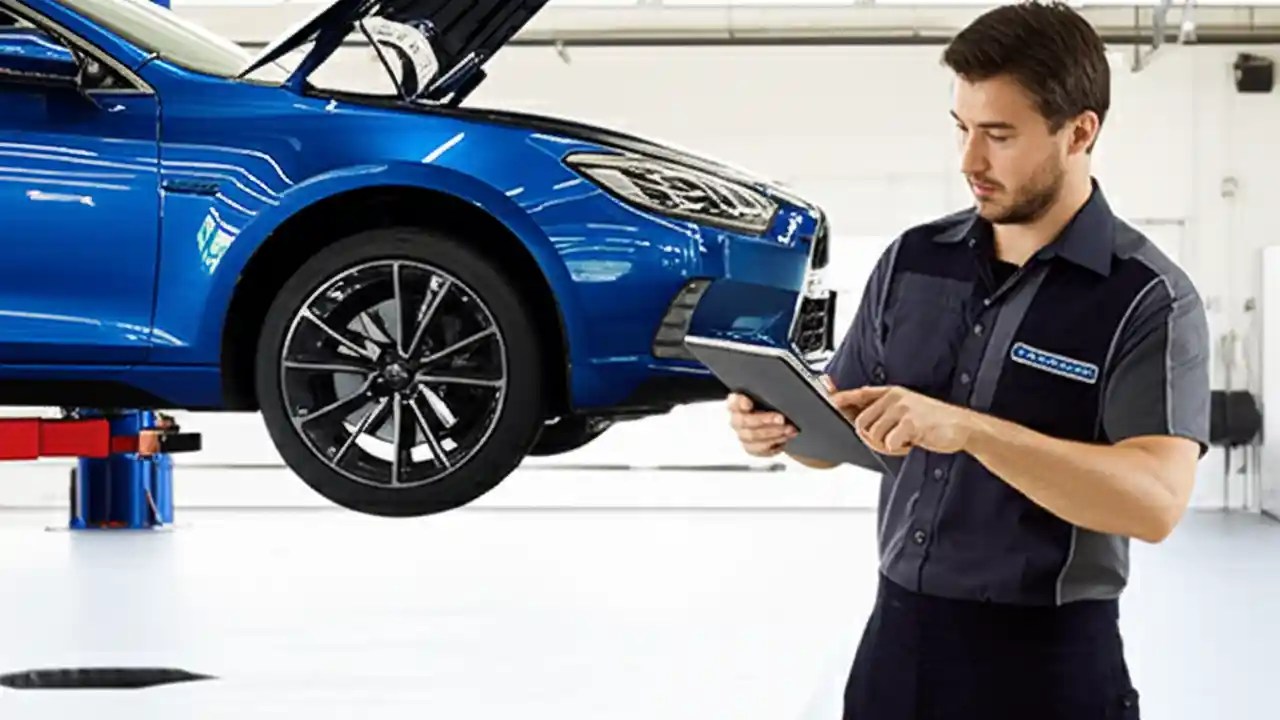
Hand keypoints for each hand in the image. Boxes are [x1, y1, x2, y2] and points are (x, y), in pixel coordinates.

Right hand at [726, 392, 796, 456]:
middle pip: (744, 422)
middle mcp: (737, 420)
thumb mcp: (769, 396)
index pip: (733, 401)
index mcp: (737, 403)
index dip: (739, 402)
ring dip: (773, 434)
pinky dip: (773, 445)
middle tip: (781, 419)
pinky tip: (783, 439)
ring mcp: (743, 436)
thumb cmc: (770, 406)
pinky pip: (759, 450)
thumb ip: (767, 392)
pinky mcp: (751, 448)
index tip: (748, 402)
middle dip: (764, 420)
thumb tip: (775, 383)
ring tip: (789, 430)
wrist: (776, 422)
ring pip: (752, 438)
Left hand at [832, 385, 974, 455]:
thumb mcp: (907, 411)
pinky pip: (889, 443)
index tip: (829, 400)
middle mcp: (894, 398)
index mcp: (892, 393)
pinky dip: (898, 450)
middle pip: (861, 422)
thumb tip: (860, 423)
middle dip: (871, 438)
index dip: (842, 397)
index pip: (861, 393)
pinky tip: (910, 444)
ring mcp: (902, 408)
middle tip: (890, 441)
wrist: (961, 426)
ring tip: (903, 441)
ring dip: (886, 445)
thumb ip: (885, 413)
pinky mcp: (910, 422)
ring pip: (873, 435)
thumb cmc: (932, 422)